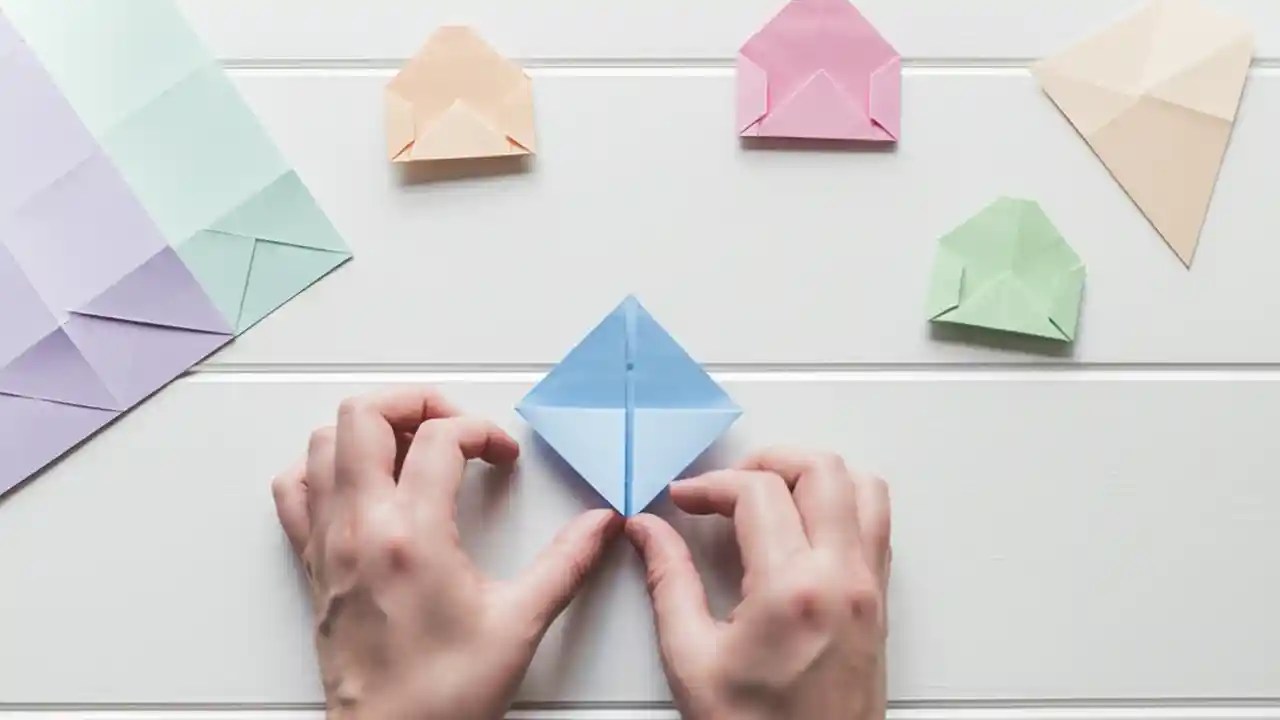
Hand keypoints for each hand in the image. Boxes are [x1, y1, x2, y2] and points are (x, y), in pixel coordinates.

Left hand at [272, 389, 621, 719]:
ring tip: (413, 446)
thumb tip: (599, 525)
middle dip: (416, 402)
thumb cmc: (443, 696)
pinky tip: (361, 483)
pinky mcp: (311, 563)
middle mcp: (359, 528)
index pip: (441, 437)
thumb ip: (566, 564)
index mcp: (412, 535)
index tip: (503, 456)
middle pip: (364, 415)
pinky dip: (322, 468)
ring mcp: (327, 542)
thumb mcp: (519, 622)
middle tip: (453, 425)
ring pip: (323, 442)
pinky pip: (294, 489)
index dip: (483, 431)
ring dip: (370, 429)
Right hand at [627, 450, 890, 719]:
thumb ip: (668, 582)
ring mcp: (871, 588)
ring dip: (812, 476)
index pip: (757, 492)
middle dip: (767, 461)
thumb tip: (648, 531)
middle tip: (726, 486)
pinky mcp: (881, 602)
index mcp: (794, 590)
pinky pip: (876, 523)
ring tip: (767, 496)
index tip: (683, 500)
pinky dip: (841, 504)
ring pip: (862, 486)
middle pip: (821, 469)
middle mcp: (844, 578)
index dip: (710, 485)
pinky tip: (800, 527)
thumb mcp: (693, 661)